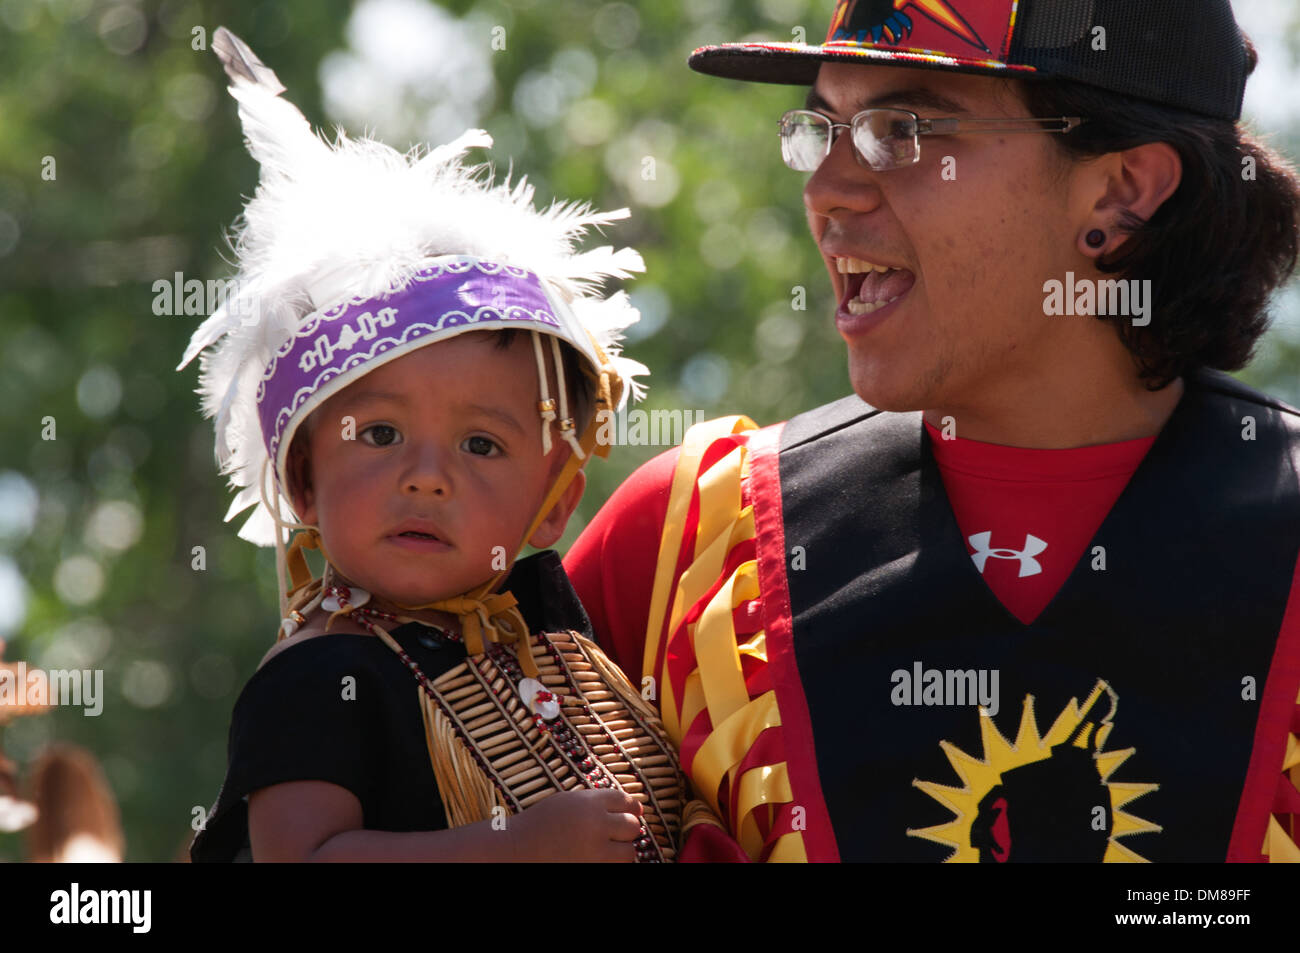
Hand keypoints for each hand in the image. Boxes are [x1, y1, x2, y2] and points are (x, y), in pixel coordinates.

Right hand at [509, 788, 643, 861]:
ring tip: (610, 850)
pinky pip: (615, 868)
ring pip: (629, 852)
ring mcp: (594, 852)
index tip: (634, 811)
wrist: (516, 850)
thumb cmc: (541, 823)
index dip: (632, 807)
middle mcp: (596, 825)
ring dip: (623, 851)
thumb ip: (597, 803)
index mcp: (590, 803)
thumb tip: (632, 809)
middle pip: (632, 826)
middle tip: (620, 833)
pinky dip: (611, 864)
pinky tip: (600, 859)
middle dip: (628, 830)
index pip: (626, 801)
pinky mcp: (591, 870)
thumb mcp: (568, 802)